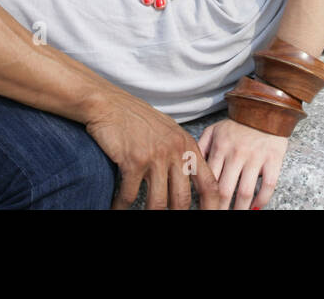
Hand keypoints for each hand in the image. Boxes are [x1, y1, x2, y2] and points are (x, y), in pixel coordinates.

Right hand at [84, 89, 219, 208]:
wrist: (110, 104)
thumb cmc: (138, 119)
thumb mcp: (169, 132)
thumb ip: (181, 153)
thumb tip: (189, 181)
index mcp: (188, 146)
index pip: (209, 182)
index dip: (212, 205)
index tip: (212, 215)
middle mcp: (176, 152)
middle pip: (182, 199)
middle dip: (177, 214)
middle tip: (167, 219)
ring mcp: (155, 157)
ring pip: (158, 203)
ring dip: (150, 213)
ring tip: (141, 216)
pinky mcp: (134, 161)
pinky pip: (130, 195)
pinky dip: (121, 206)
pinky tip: (117, 208)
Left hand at [198, 117, 289, 209]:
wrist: (266, 107)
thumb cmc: (238, 123)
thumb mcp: (214, 130)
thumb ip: (201, 148)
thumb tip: (189, 168)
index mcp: (220, 148)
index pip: (209, 181)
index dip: (206, 200)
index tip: (204, 209)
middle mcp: (237, 154)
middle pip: (226, 191)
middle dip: (221, 209)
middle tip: (219, 216)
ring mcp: (256, 157)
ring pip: (246, 192)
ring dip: (241, 209)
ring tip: (237, 215)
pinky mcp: (273, 158)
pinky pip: (269, 185)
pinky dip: (263, 199)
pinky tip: (257, 206)